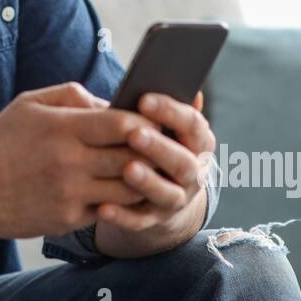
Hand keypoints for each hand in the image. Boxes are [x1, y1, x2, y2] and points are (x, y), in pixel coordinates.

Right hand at [0, 81, 161, 239]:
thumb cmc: (1, 141)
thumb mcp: (30, 104)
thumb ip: (72, 96)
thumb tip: (112, 102)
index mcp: (62, 128)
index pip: (122, 123)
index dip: (145, 121)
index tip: (154, 119)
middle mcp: (69, 162)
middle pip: (132, 157)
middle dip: (152, 151)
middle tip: (166, 146)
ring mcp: (70, 194)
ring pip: (129, 188)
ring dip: (144, 179)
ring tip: (152, 168)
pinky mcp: (68, 219)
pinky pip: (109, 209)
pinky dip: (122, 200)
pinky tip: (128, 190)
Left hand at [94, 91, 216, 253]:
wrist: (158, 192)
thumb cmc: (155, 142)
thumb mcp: (164, 124)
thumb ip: (167, 106)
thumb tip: (182, 80)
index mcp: (198, 143)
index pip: (193, 125)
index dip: (171, 112)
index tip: (144, 98)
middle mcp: (193, 173)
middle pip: (182, 162)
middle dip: (159, 147)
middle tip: (134, 134)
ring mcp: (176, 199)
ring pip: (166, 194)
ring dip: (147, 182)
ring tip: (126, 168)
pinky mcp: (154, 220)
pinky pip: (139, 221)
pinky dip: (122, 216)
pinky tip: (102, 207)